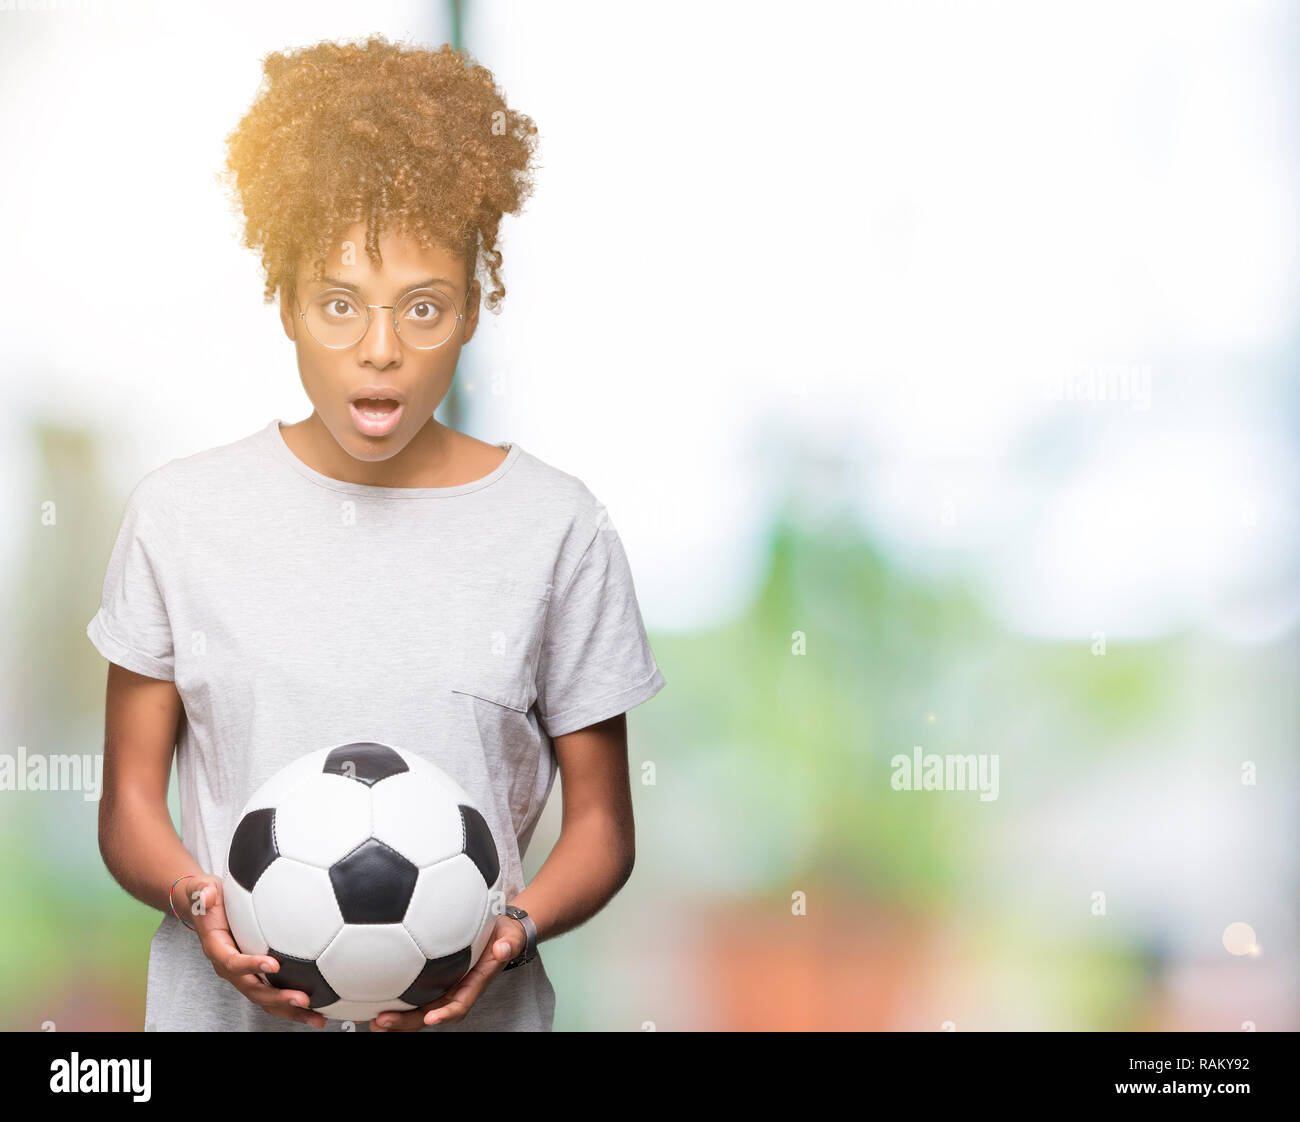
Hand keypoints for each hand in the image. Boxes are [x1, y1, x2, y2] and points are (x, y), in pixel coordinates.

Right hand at [179, 873, 327, 1028]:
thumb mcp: (200, 889)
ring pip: (267, 999)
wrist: (204, 908)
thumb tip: (206, 894)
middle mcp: (230, 968)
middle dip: (277, 999)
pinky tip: (320, 1006)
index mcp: (217, 949)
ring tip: (317, 1017)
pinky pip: (275, 992)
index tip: (274, 965)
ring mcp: (244, 975)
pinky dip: (295, 1003)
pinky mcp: (257, 975)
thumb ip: (201, 892)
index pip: (233, 963)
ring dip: (291, 1010)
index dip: (251, 966)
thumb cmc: (206, 897)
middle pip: (253, 991)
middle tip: (302, 999)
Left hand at [369, 912, 525, 1030]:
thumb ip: (508, 943)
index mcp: (472, 985)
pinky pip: (410, 992)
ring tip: (368, 1018)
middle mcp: (454, 990)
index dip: (445, 1013)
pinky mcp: (430, 978)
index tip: (431, 1017)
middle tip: (381, 1021)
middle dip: (405, 1022)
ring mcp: (440, 986)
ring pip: (415, 1007)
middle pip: (428, 1013)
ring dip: (393, 1016)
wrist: (498, 934)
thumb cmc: (503, 936)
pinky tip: (368, 996)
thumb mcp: (509, 937)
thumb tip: (502, 947)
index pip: (459, 1004)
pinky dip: (390, 997)